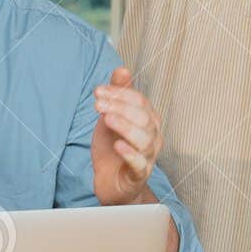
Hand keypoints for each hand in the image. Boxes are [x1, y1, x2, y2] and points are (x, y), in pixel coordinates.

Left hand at [90, 67, 163, 206]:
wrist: (111, 183)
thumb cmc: (113, 148)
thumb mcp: (111, 117)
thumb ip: (118, 94)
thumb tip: (122, 68)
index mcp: (148, 120)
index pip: (139, 101)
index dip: (119, 94)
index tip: (98, 91)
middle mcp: (153, 136)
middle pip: (143, 117)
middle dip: (120, 107)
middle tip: (98, 104)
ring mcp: (148, 156)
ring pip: (144, 139)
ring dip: (125, 126)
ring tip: (107, 120)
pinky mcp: (139, 175)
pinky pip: (139, 163)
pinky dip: (129, 153)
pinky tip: (117, 146)